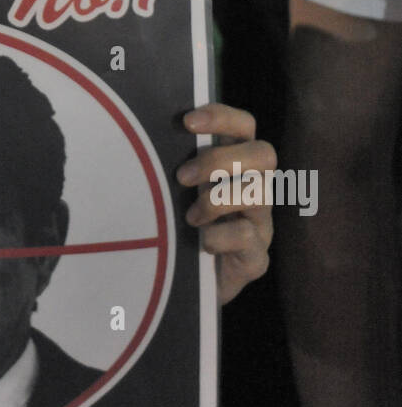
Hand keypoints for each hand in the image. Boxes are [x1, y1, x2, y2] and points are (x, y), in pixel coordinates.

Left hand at [176, 104, 274, 304]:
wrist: (184, 289)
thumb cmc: (177, 229)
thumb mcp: (175, 192)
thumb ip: (176, 167)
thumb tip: (143, 137)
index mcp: (236, 166)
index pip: (245, 126)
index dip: (222, 117)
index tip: (187, 122)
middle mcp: (256, 189)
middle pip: (264, 153)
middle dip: (220, 160)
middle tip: (183, 177)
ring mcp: (261, 224)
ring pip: (260, 192)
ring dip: (217, 199)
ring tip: (190, 216)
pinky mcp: (256, 257)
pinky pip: (247, 236)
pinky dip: (218, 236)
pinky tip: (201, 243)